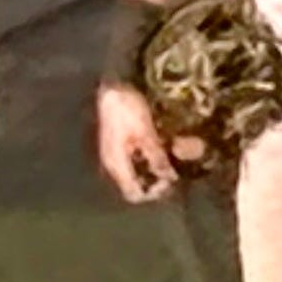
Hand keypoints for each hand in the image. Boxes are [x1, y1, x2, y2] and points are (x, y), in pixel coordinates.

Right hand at [96, 80, 179, 203]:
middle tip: (172, 168)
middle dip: (155, 180)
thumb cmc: (126, 108)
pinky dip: (146, 158)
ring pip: (134, 173)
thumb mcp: (146, 133)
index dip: (153, 192)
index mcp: (117, 164)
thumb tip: (169, 177)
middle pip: (134, 186)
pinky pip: (133, 161)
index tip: (170, 180)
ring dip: (152, 169)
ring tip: (167, 157)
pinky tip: (158, 147)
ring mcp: (113, 155)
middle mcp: (113, 164)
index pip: (133, 193)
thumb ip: (157, 157)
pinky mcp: (117, 145)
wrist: (109, 88)